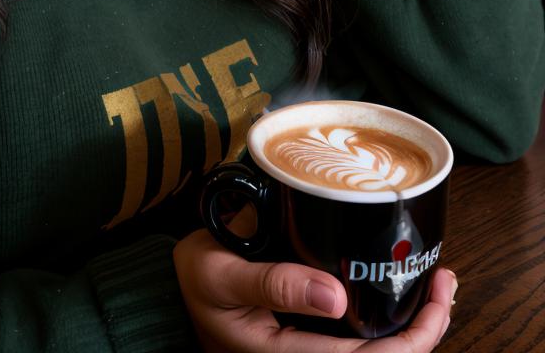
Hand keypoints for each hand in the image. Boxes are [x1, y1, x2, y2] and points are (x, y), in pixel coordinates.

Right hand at [173, 229, 456, 351]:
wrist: (177, 284)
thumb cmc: (196, 280)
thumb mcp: (223, 276)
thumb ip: (274, 285)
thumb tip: (337, 296)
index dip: (417, 336)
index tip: (436, 293)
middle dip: (426, 324)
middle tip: (444, 278)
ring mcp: (311, 345)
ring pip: (377, 345)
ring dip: (412, 318)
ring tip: (435, 280)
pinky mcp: (311, 326)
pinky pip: (360, 330)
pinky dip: (388, 307)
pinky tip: (399, 283)